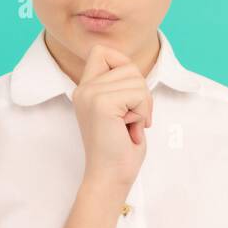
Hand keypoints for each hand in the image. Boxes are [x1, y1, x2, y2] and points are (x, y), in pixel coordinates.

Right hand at [71, 43, 152, 187]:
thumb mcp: (120, 108)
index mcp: (85, 88)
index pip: (102, 51)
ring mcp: (90, 94)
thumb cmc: (121, 147)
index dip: (123, 65)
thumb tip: (133, 68)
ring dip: (143, 105)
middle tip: (131, 118)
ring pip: (136, 80)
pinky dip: (143, 112)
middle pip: (128, 66)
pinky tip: (130, 128)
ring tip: (129, 124)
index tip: (128, 95)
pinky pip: (138, 94)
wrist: (110, 176)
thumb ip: (120, 86)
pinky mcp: (101, 103)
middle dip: (141, 92)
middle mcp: (84, 89)